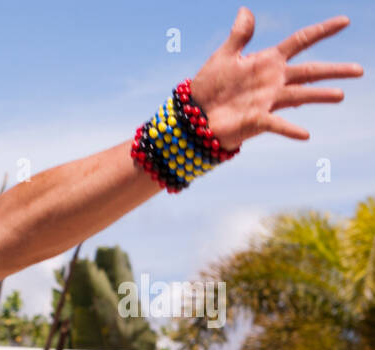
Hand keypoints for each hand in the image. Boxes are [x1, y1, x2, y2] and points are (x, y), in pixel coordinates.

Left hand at [189, 9, 361, 151]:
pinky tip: (305, 134)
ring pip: (300, 95)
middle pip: (310, 71)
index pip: (301, 41)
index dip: (322, 31)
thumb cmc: (209, 85)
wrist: (193, 114)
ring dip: (319, 95)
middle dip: (334, 70)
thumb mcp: (224, 55)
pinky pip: (276, 124)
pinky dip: (290, 129)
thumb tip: (245, 10)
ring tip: (340, 95)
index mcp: (268, 61)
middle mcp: (274, 80)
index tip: (344, 21)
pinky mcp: (258, 120)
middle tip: (359, 71)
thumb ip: (240, 35)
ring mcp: (268, 101)